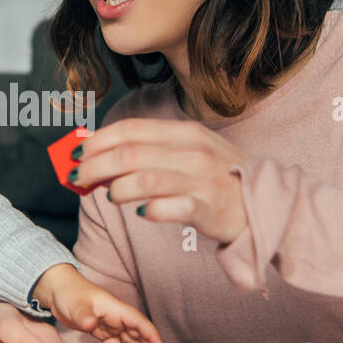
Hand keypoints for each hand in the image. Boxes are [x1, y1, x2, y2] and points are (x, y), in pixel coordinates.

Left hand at [31, 263, 163, 342]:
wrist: (57, 289)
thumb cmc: (69, 292)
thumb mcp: (76, 304)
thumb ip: (84, 315)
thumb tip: (91, 324)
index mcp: (116, 308)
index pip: (139, 322)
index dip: (151, 335)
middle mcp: (117, 317)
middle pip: (139, 334)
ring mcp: (110, 324)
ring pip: (129, 342)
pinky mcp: (101, 331)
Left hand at [69, 117, 251, 244]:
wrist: (267, 205)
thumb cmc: (221, 180)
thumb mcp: (189, 154)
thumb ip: (151, 152)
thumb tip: (103, 154)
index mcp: (184, 133)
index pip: (131, 130)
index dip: (98, 140)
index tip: (76, 152)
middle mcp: (192, 152)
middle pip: (130, 153)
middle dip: (96, 165)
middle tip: (78, 178)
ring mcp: (201, 179)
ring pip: (144, 179)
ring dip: (117, 188)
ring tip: (109, 196)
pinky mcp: (208, 208)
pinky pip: (170, 207)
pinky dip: (150, 210)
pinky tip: (141, 213)